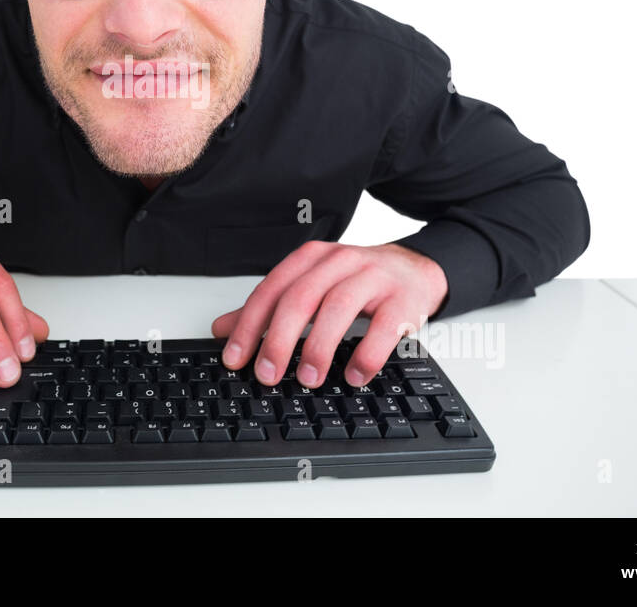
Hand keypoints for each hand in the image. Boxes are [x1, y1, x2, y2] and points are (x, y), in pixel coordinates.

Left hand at [212, 241, 447, 387]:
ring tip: (307, 378)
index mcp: (311, 258)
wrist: (415, 269)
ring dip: (319, 347)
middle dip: (279, 339)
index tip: (235, 357)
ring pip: (339, 307)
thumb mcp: (311, 287)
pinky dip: (367, 355)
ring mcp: (373, 278)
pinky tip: (354, 377)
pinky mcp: (403, 299)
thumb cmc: (356, 282)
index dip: (250, 325)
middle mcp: (339, 262)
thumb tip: (222, 330)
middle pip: (301, 297)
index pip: (272, 289)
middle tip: (267, 374)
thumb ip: (268, 309)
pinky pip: (384, 327)